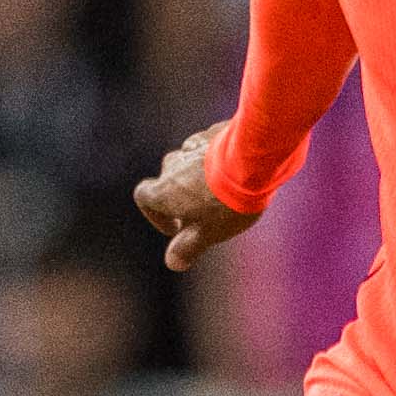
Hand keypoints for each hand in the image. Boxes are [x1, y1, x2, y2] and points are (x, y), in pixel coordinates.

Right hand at [136, 127, 260, 271]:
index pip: (143, 196)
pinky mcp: (214, 133)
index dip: (155, 213)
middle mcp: (174, 165)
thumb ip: (188, 248)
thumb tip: (173, 262)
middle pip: (168, 178)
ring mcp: (194, 146)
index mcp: (165, 190)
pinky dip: (214, 159)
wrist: (252, 161)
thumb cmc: (226, 202)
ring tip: (222, 189)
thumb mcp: (208, 233)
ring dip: (198, 175)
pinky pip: (208, 147)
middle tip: (204, 211)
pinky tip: (235, 169)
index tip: (178, 226)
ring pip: (188, 161)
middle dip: (181, 194)